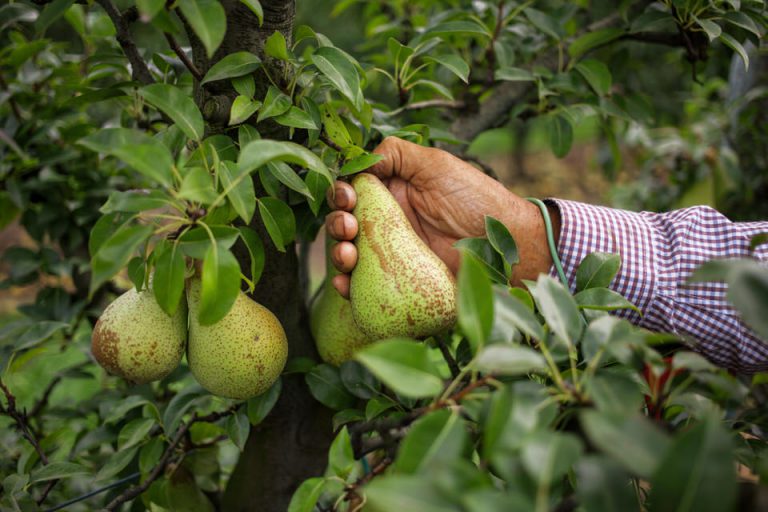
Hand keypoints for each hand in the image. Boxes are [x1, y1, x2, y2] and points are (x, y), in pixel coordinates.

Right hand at [325, 137, 558, 296]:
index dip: (342, 194)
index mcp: (394, 192)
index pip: (354, 192)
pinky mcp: (401, 281)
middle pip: (347, 223)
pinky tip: (344, 283)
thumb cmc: (475, 199)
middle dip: (337, 223)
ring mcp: (394, 254)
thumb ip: (397, 154)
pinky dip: (347, 285)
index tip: (346, 198)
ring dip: (339, 252)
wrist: (505, 244)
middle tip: (347, 227)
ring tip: (347, 255)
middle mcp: (389, 222)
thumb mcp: (436, 166)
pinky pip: (366, 286)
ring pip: (351, 254)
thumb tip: (361, 159)